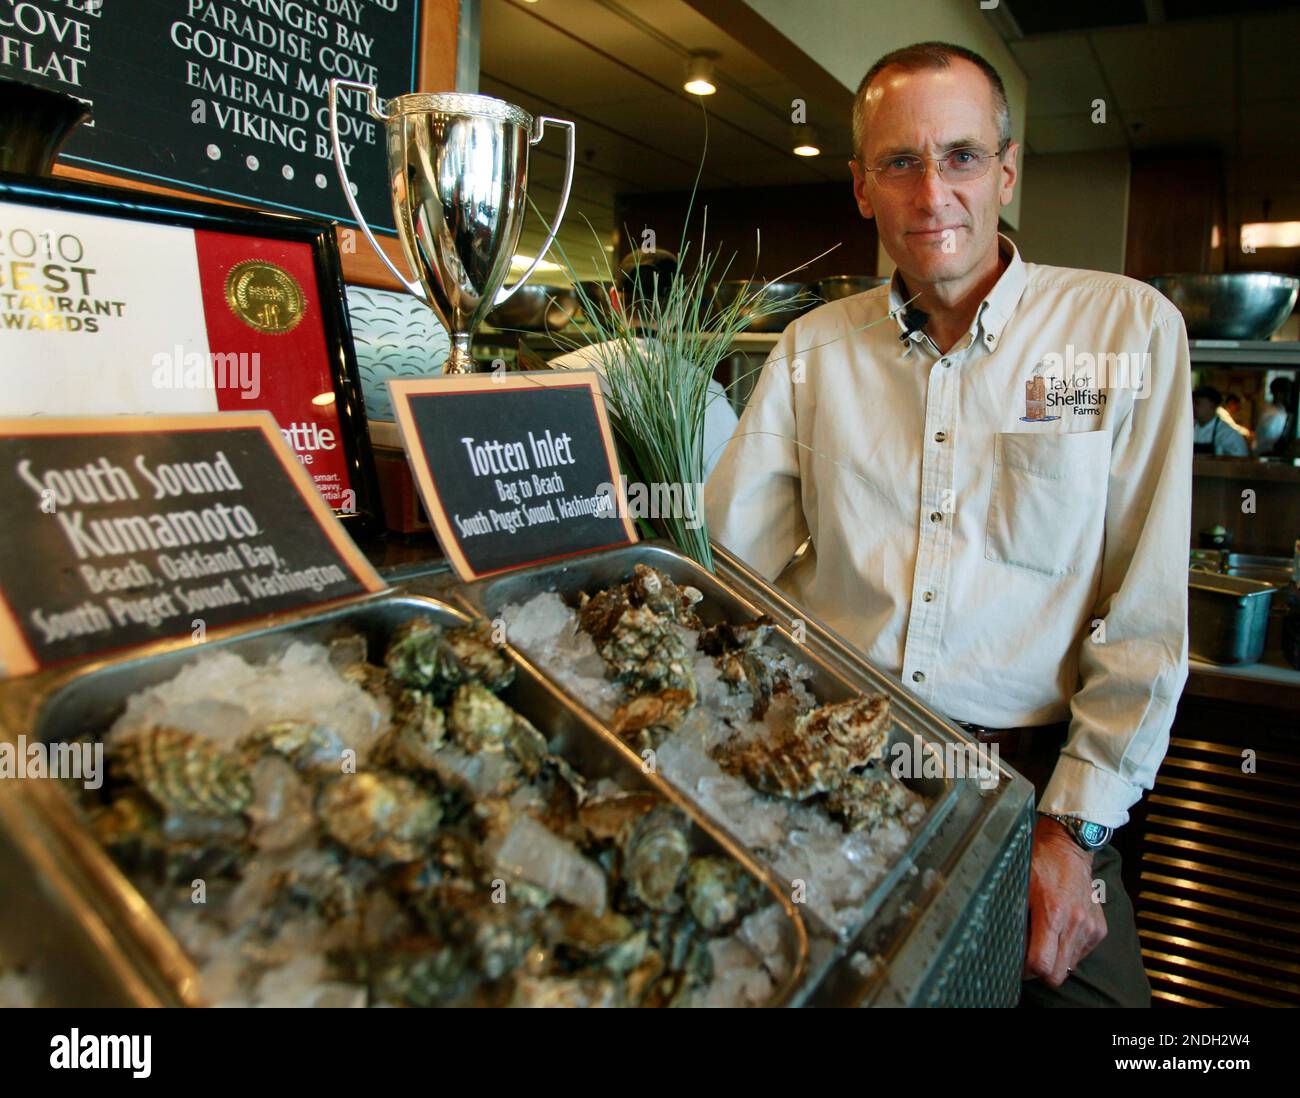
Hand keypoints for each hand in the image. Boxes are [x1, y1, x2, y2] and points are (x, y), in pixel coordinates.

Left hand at [1022, 816, 1106, 985]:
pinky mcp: (1099, 928)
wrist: (1068, 845)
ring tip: (1044, 938)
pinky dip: (1069, 949)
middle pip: (1057, 974)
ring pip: (1070, 966)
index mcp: (1053, 913)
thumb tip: (1007, 944)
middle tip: (1028, 956)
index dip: (1025, 970)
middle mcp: (1076, 923)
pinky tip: (1059, 930)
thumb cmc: (1039, 861)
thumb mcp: (1019, 886)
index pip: (1041, 964)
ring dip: (1056, 959)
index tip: (1015, 964)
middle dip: (1040, 970)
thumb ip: (1015, 917)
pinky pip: (1081, 953)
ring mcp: (1090, 927)